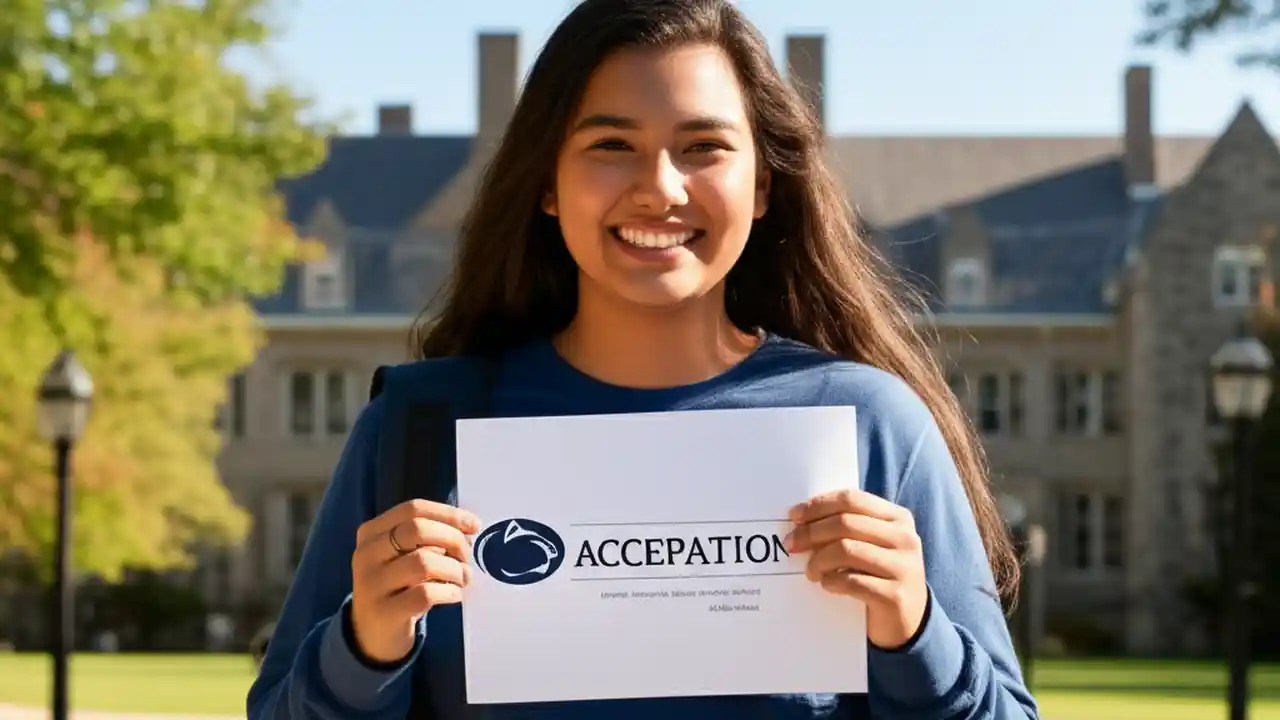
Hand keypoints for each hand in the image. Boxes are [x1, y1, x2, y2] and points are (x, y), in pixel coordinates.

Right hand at [350, 499, 479, 663]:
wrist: (372, 634)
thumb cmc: (398, 586)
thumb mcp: (403, 556)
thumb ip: (429, 538)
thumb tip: (469, 527)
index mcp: (371, 533)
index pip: (412, 509)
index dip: (448, 514)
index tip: (474, 525)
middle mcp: (365, 554)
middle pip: (416, 530)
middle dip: (452, 539)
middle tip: (467, 556)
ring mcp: (371, 584)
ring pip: (423, 562)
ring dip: (454, 569)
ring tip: (463, 578)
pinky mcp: (384, 612)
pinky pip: (426, 594)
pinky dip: (449, 592)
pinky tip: (454, 595)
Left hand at [785, 488, 927, 649]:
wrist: (907, 620)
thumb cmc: (879, 575)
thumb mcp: (872, 544)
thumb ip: (848, 527)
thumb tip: (800, 520)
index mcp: (897, 517)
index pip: (852, 499)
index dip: (819, 505)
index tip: (794, 516)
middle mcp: (904, 538)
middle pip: (845, 523)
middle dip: (811, 532)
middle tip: (791, 545)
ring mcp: (903, 567)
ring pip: (846, 550)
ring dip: (819, 560)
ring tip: (811, 571)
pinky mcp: (895, 595)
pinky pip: (852, 582)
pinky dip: (832, 582)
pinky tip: (827, 585)